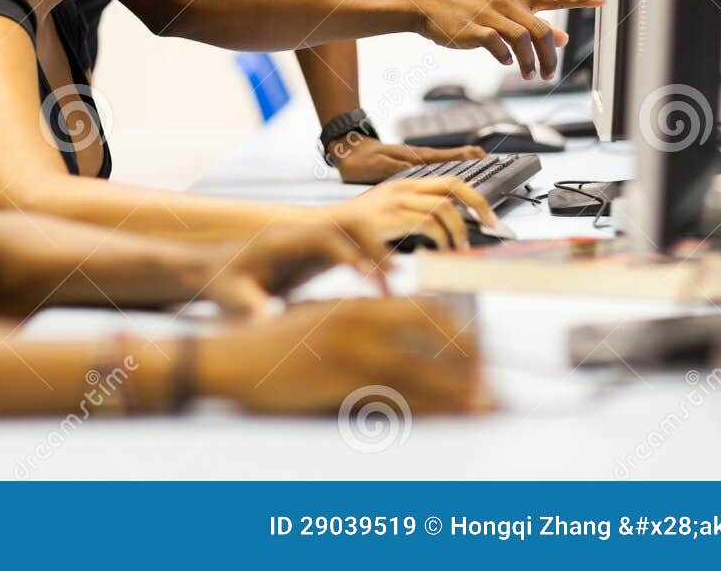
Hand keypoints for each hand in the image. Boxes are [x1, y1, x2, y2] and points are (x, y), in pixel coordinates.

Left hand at [196, 223, 392, 316]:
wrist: (211, 269)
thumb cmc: (220, 284)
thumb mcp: (230, 296)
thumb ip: (248, 306)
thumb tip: (265, 321)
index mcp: (280, 241)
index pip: (323, 237)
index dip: (350, 255)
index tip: (370, 279)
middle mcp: (299, 234)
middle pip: (347, 223)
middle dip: (373, 247)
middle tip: (392, 280)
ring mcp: (309, 241)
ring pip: (353, 232)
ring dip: (375, 252)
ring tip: (392, 285)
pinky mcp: (315, 253)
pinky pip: (349, 249)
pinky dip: (368, 262)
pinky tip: (379, 289)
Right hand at [198, 297, 491, 413]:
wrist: (231, 358)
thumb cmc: (273, 344)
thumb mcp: (322, 319)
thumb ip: (360, 322)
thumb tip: (393, 334)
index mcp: (359, 303)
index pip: (425, 307)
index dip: (459, 330)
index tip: (478, 348)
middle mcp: (363, 320)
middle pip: (437, 333)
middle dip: (470, 359)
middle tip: (489, 381)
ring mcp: (355, 351)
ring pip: (426, 370)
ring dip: (461, 389)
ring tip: (484, 404)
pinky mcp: (343, 382)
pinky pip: (400, 398)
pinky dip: (431, 409)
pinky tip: (449, 418)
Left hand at [327, 134, 489, 184]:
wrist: (347, 151)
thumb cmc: (360, 160)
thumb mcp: (375, 166)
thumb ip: (396, 170)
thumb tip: (417, 173)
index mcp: (415, 159)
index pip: (448, 157)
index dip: (467, 159)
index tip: (484, 159)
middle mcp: (420, 158)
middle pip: (454, 159)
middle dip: (474, 161)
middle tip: (493, 164)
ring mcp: (417, 160)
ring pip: (448, 162)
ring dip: (466, 164)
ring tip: (484, 167)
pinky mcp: (412, 165)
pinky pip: (438, 166)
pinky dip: (452, 167)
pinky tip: (456, 174)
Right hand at [327, 177, 496, 251]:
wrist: (319, 230)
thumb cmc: (355, 231)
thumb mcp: (389, 218)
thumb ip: (416, 219)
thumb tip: (450, 233)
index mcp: (405, 186)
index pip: (451, 182)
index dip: (476, 198)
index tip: (490, 217)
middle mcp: (401, 188)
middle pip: (452, 188)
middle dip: (478, 206)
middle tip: (489, 228)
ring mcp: (392, 201)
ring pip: (441, 209)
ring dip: (455, 232)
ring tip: (455, 250)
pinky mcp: (384, 217)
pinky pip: (422, 225)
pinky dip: (436, 241)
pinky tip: (435, 254)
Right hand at [406, 0, 603, 80]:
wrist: (426, 1)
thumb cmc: (467, 5)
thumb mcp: (503, 9)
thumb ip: (532, 21)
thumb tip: (563, 37)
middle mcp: (508, 0)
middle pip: (542, 30)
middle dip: (550, 57)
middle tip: (549, 75)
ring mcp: (490, 13)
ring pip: (524, 40)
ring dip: (531, 63)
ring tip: (530, 76)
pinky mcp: (474, 28)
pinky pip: (499, 46)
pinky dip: (507, 58)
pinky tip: (507, 64)